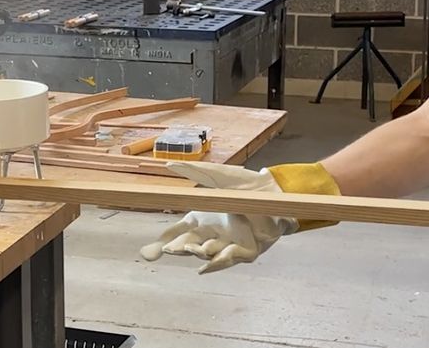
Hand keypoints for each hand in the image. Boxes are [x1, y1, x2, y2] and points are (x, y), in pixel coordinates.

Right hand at [139, 162, 338, 273]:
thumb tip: (170, 164)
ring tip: (189, 248)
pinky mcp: (248, 250)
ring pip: (209, 254)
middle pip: (190, 246)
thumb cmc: (248, 184)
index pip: (179, 232)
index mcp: (204, 218)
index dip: (166, 241)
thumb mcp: (219, 176)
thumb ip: (195, 171)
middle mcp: (214, 233)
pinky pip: (231, 258)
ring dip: (198, 253)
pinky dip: (218, 262)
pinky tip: (205, 265)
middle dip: (178, 250)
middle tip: (166, 251)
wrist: (278, 190)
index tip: (150, 250)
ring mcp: (230, 243)